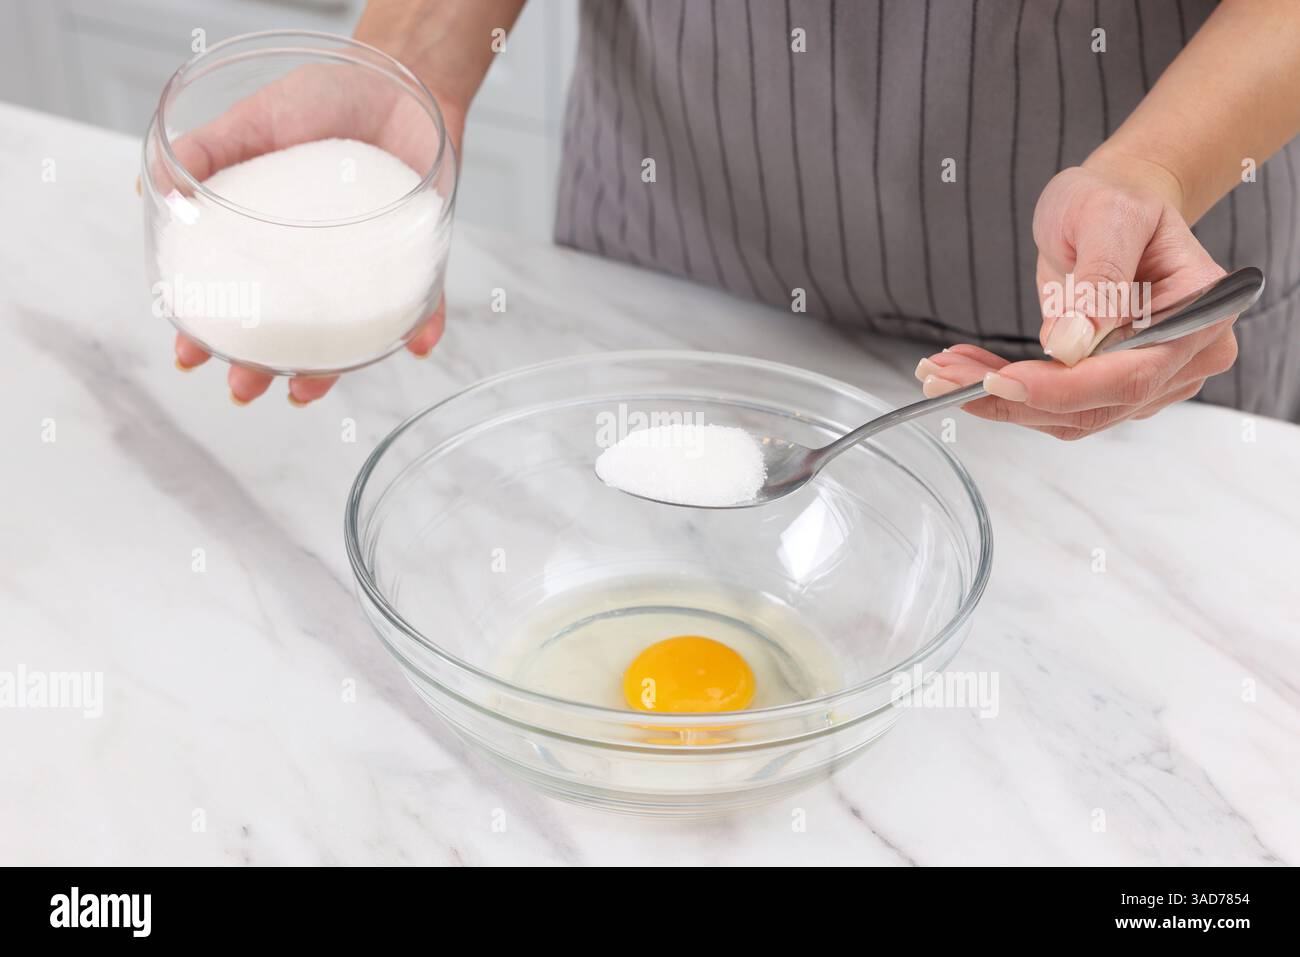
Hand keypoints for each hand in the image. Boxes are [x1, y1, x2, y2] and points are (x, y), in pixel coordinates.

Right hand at [152, 60, 463, 404]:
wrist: (398, 77)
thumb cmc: (325, 98)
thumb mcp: (256, 120)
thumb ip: (209, 150)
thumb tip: (153, 186)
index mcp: (273, 240)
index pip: (236, 296)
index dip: (209, 328)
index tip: (189, 355)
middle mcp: (320, 263)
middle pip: (287, 331)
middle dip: (261, 369)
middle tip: (242, 388)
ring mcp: (370, 265)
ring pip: (349, 334)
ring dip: (331, 369)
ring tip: (307, 392)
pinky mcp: (420, 256)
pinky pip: (425, 301)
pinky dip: (424, 325)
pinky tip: (417, 345)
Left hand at [914, 162, 1238, 439]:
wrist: (1111, 207)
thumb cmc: (1117, 200)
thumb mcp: (1107, 216)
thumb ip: (1098, 280)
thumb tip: (1073, 347)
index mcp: (1202, 313)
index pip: (1132, 373)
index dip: (1062, 388)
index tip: (1000, 381)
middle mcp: (1185, 358)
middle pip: (1096, 405)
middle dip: (1013, 397)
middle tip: (942, 378)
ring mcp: (1149, 380)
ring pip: (1067, 416)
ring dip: (998, 400)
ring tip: (941, 372)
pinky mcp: (1109, 388)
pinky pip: (1054, 406)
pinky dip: (1004, 394)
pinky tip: (964, 371)